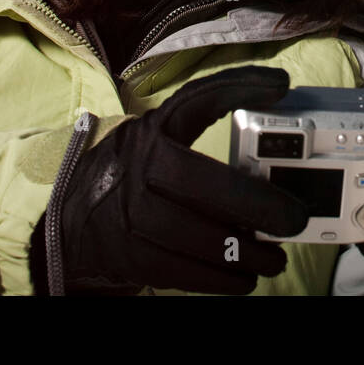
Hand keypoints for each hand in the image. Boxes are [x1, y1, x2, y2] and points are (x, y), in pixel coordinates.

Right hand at [48, 66, 308, 294]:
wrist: (68, 216)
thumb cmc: (132, 170)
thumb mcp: (159, 135)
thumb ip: (205, 126)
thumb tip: (274, 109)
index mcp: (152, 132)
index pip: (197, 100)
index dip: (240, 87)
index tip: (281, 85)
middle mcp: (138, 169)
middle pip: (205, 186)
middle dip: (257, 204)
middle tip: (295, 219)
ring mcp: (130, 216)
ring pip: (198, 237)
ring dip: (246, 253)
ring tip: (275, 258)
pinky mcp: (131, 257)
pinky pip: (184, 272)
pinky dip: (221, 279)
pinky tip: (245, 278)